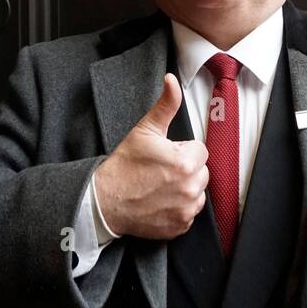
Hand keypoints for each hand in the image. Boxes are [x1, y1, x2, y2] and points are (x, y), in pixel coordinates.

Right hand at [93, 74, 209, 239]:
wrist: (105, 201)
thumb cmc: (124, 165)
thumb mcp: (144, 131)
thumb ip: (166, 105)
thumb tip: (172, 80)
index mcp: (185, 163)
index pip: (199, 150)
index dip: (181, 150)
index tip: (164, 155)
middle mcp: (190, 189)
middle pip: (201, 171)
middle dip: (185, 169)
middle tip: (160, 171)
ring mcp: (185, 210)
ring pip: (197, 192)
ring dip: (184, 188)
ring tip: (160, 186)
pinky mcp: (179, 227)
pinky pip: (189, 212)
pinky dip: (179, 208)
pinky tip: (160, 202)